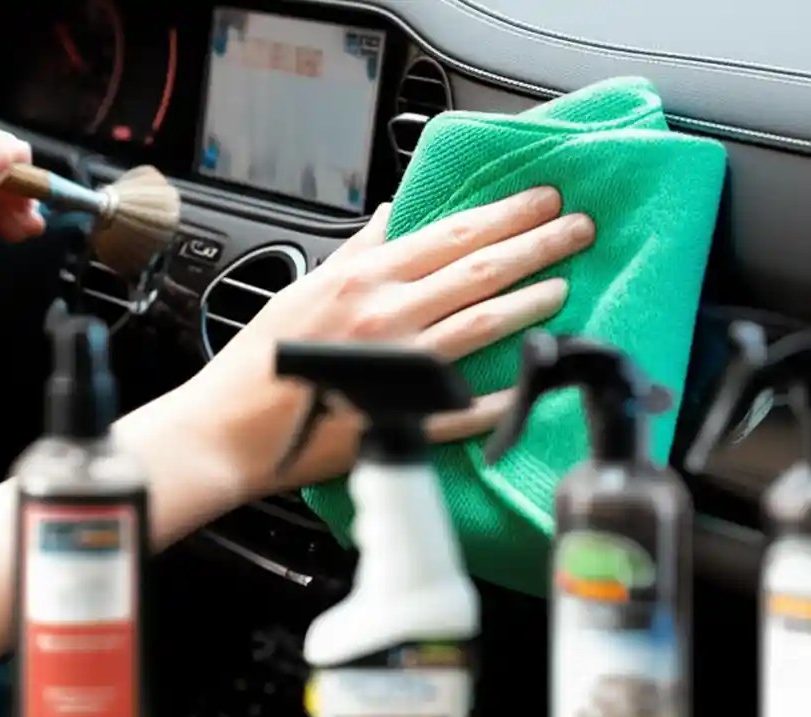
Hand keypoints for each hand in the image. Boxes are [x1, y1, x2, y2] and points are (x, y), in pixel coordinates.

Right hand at [174, 187, 593, 497]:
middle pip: (480, 271)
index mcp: (364, 279)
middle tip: (579, 227)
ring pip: (484, 325)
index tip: (545, 197)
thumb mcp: (306, 285)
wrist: (231, 427)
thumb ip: (358, 249)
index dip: (506, 213)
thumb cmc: (261, 359)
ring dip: (531, 302)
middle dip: (538, 244)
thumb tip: (394, 214)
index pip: (452, 234)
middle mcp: (389, 316)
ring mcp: (401, 369)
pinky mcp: (404, 418)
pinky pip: (468, 405)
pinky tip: (535, 377)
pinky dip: (503, 392)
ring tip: (564, 285)